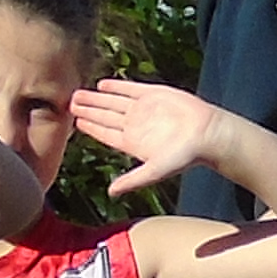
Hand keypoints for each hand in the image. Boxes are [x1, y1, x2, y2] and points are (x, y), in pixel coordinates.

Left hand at [76, 77, 221, 193]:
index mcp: (132, 142)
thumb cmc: (184, 156)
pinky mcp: (155, 94)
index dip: (90, 128)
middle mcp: (135, 125)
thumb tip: (111, 193)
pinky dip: (117, 86)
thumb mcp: (155, 171)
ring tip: (80, 92)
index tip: (75, 122)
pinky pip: (131, 89)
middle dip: (88, 110)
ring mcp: (144, 109)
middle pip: (105, 116)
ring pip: (114, 102)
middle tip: (69, 102)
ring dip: (97, 98)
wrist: (207, 134)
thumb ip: (132, 180)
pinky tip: (103, 84)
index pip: (105, 134)